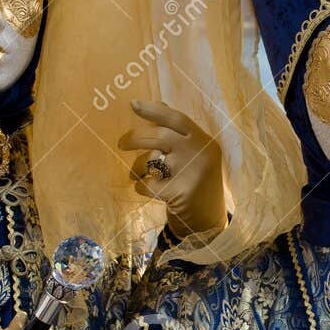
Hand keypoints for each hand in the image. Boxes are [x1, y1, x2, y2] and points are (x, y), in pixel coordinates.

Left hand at [117, 100, 226, 237]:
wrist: (209, 225)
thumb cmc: (198, 185)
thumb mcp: (198, 155)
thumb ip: (181, 133)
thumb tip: (159, 105)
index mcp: (204, 141)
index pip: (178, 118)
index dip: (154, 110)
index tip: (133, 105)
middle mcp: (200, 153)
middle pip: (160, 136)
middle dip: (134, 137)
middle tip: (121, 143)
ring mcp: (192, 173)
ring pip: (151, 160)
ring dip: (136, 166)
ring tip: (133, 173)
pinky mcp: (180, 193)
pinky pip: (148, 184)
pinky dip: (140, 185)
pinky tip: (142, 188)